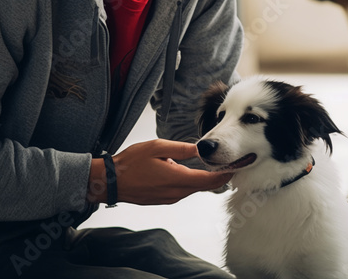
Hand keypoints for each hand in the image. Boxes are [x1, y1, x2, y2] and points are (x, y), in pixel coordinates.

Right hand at [87, 139, 232, 204]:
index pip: (210, 180)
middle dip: (219, 175)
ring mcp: (170, 198)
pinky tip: (193, 171)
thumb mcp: (157, 147)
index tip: (237, 165)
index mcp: (178, 179)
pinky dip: (192, 182)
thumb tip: (201, 149)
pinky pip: (184, 191)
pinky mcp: (164, 199)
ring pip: (195, 188)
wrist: (110, 182)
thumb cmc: (130, 163)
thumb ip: (182, 149)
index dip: (226, 173)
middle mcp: (176, 193)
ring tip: (215, 164)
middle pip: (206, 186)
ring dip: (205, 179)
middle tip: (231, 161)